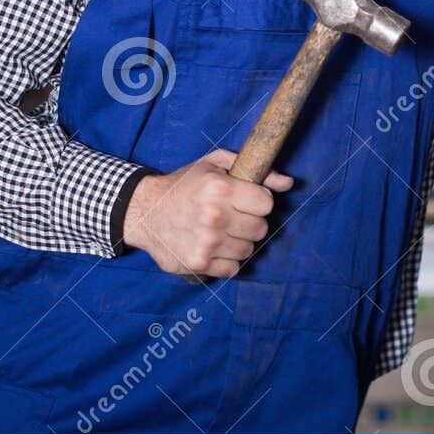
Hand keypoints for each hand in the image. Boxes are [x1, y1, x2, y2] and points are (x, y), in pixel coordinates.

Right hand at [122, 148, 293, 278]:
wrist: (145, 211)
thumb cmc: (183, 185)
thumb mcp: (214, 165)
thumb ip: (254, 170)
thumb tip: (288, 183)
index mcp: (220, 189)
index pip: (266, 203)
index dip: (258, 201)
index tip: (246, 200)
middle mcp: (215, 217)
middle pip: (261, 229)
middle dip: (250, 222)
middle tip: (232, 216)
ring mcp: (207, 243)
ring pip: (249, 250)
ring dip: (239, 241)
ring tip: (220, 231)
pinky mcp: (199, 264)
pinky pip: (233, 268)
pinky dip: (226, 260)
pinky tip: (212, 246)